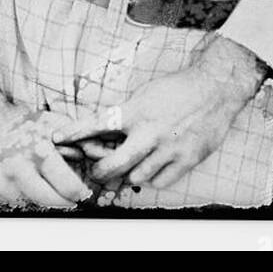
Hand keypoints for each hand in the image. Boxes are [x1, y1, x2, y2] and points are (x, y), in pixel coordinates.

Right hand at [0, 100, 92, 207]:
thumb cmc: (19, 122)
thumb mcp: (49, 121)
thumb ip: (73, 136)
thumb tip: (98, 151)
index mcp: (36, 151)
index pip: (67, 186)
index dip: (79, 192)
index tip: (83, 194)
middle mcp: (17, 170)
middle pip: (51, 201)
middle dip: (64, 201)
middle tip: (70, 198)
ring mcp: (0, 185)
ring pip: (31, 203)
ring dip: (38, 197)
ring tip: (35, 177)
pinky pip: (12, 204)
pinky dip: (19, 197)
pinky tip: (17, 181)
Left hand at [62, 34, 264, 193]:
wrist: (215, 89)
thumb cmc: (177, 89)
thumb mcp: (145, 94)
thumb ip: (127, 115)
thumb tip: (105, 133)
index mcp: (136, 111)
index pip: (98, 123)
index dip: (75, 133)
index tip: (57, 139)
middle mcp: (150, 132)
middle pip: (114, 164)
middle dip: (99, 172)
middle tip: (95, 173)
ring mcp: (169, 148)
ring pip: (136, 178)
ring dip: (128, 176)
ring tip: (127, 169)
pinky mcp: (186, 160)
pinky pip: (160, 182)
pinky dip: (152, 179)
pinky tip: (151, 169)